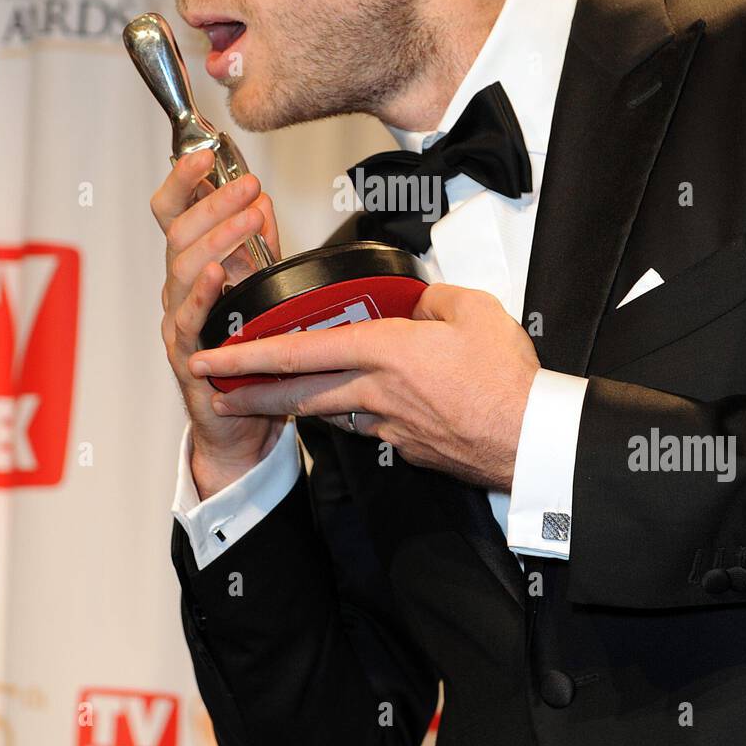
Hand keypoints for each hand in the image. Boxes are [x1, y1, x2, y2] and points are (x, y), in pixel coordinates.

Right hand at [150, 148, 286, 482]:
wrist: (242, 422)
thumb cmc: (248, 349)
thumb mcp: (260, 284)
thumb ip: (257, 243)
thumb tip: (260, 196)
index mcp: (190, 265)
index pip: (173, 211)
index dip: (183, 179)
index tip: (203, 151)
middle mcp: (176, 289)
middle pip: (176, 234)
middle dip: (212, 202)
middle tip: (247, 183)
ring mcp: (177, 322)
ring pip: (181, 271)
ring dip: (217, 237)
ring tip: (248, 216)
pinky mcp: (187, 357)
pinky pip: (187, 321)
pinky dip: (202, 294)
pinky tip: (220, 273)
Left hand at [188, 283, 540, 491]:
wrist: (531, 439)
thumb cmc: (507, 379)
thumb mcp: (472, 309)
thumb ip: (432, 299)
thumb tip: (416, 303)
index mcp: (385, 351)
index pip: (301, 351)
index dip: (250, 353)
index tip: (215, 354)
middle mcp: (376, 391)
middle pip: (296, 393)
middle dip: (249, 393)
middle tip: (214, 392)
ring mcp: (388, 425)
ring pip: (326, 412)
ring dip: (289, 406)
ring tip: (265, 399)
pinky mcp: (405, 446)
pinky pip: (363, 426)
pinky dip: (342, 416)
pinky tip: (340, 409)